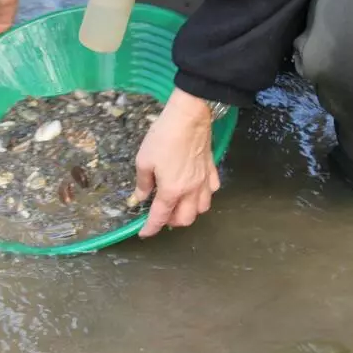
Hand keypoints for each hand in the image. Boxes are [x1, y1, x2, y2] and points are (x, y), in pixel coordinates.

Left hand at [130, 88, 220, 237]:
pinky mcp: (212, 170)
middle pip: (185, 219)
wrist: (189, 117)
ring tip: (178, 206)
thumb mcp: (144, 160)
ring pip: (201, 209)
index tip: (143, 234)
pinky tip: (195, 190)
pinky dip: (203, 197)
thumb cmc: (163, 138)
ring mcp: (204, 182)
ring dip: (189, 213)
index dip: (150, 229)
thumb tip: (140, 197)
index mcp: (171, 191)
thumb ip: (143, 183)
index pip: (160, 217)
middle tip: (160, 216)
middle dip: (172, 223)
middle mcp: (190, 191)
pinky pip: (211, 192)